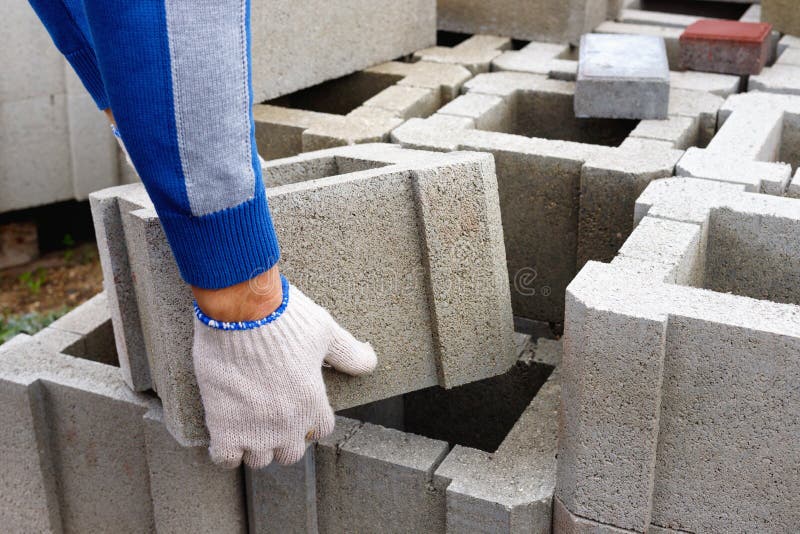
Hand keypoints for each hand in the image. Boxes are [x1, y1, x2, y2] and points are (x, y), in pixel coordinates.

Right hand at [191, 273, 376, 467]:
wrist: (242, 310)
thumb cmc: (285, 317)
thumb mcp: (326, 332)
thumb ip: (349, 353)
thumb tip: (370, 361)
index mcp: (313, 402)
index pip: (319, 430)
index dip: (309, 419)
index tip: (296, 405)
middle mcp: (287, 422)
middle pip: (290, 452)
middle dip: (283, 437)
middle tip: (270, 415)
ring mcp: (255, 428)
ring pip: (259, 459)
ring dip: (255, 445)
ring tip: (247, 422)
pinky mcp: (223, 426)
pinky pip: (226, 459)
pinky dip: (227, 451)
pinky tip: (226, 431)